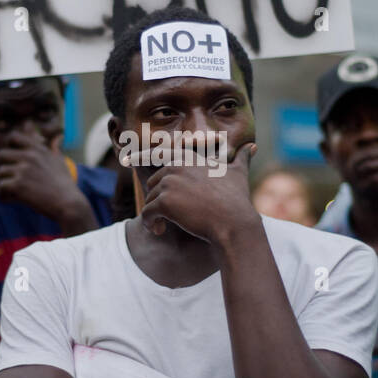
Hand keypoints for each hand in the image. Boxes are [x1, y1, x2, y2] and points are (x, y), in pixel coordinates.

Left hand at [0, 131, 92, 224]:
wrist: (69, 203)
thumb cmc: (65, 184)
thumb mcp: (60, 161)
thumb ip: (53, 148)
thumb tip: (57, 138)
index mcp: (38, 149)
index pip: (13, 137)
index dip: (10, 147)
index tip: (15, 159)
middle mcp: (29, 156)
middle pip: (1, 154)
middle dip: (5, 165)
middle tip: (13, 177)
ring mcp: (23, 170)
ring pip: (0, 172)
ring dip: (6, 182)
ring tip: (16, 191)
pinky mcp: (18, 185)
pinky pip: (1, 187)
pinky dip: (6, 195)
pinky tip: (16, 199)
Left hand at [138, 141, 257, 243]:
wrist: (233, 222)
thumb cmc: (236, 200)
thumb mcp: (238, 174)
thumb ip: (242, 159)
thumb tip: (252, 146)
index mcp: (189, 158)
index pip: (159, 153)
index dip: (140, 155)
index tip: (125, 158)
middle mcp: (176, 167)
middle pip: (154, 182)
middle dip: (158, 198)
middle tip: (169, 214)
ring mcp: (169, 183)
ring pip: (149, 199)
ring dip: (154, 214)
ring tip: (163, 225)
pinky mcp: (164, 203)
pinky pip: (147, 214)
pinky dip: (150, 224)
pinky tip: (158, 231)